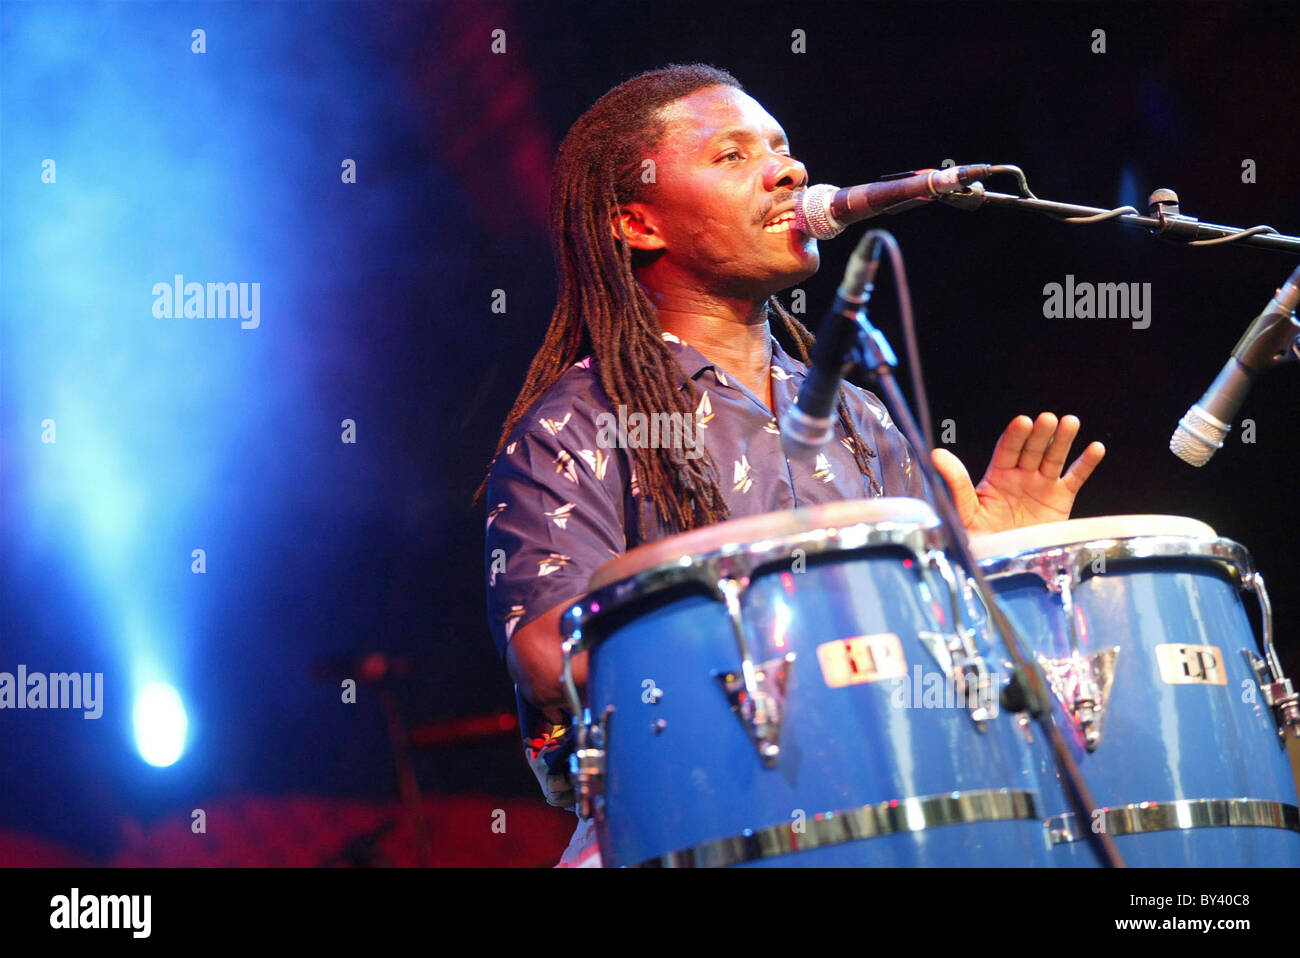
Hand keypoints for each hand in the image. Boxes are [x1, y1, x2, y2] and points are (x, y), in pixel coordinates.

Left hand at [930, 412, 1104, 533]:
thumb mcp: (964, 511)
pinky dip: (1086, 464)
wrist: (1003, 566)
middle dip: (1040, 434)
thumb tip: (936, 455)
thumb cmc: (980, 539)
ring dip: (1063, 440)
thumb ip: (956, 483)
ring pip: (1054, 458)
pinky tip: (1095, 448)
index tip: (1022, 422)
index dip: (1015, 436)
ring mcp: (1042, 486)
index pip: (1007, 450)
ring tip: (1070, 422)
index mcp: (997, 476)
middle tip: (1048, 419)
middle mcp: (1020, 476)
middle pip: (1032, 449)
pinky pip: (1075, 479)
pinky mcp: (1061, 500)